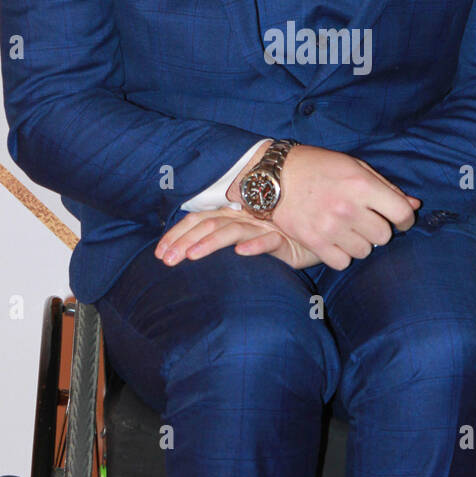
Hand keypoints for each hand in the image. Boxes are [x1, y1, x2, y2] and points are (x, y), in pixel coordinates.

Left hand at [154, 205, 321, 270]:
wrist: (317, 233)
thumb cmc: (278, 239)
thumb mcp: (246, 238)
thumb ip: (222, 240)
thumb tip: (188, 253)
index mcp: (233, 216)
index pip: (199, 220)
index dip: (177, 234)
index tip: (158, 253)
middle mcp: (246, 218)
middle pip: (210, 225)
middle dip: (185, 241)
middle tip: (166, 260)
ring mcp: (266, 227)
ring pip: (234, 231)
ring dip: (212, 242)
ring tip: (193, 256)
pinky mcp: (287, 240)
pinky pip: (271, 241)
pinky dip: (256, 246)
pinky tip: (242, 253)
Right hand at [244, 145, 420, 271]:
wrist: (274, 176)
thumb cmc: (318, 167)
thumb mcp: (354, 167)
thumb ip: (386, 187)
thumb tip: (414, 205)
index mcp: (361, 185)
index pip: (402, 213)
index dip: (406, 219)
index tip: (399, 220)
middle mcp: (348, 208)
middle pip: (384, 236)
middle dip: (378, 229)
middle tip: (365, 220)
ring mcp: (330, 227)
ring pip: (364, 251)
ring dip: (359, 242)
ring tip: (347, 228)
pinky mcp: (314, 241)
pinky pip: (342, 262)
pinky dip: (341, 255)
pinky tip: (335, 240)